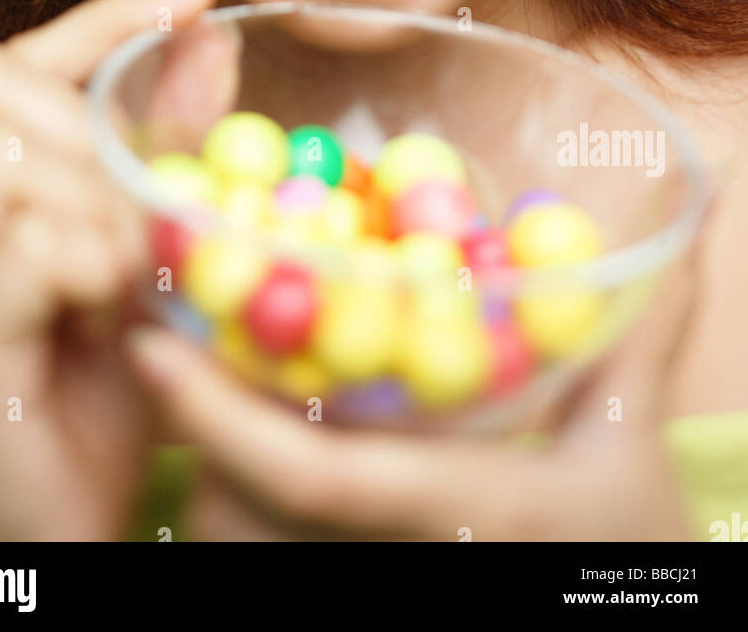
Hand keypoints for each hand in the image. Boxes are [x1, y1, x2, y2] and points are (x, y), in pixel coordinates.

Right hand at [0, 0, 221, 540]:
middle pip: (1, 88)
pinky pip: (32, 240)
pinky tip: (104, 313)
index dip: (104, 16)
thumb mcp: (144, 251)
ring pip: (20, 162)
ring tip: (123, 284)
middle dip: (102, 145)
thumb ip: (164, 144)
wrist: (56, 528)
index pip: (16, 59)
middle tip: (139, 234)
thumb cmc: (100, 389)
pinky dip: (96, 265)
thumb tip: (205, 35)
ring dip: (106, 213)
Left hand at [123, 258, 697, 541]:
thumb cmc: (616, 550)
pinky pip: (261, 527)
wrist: (607, 620)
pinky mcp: (348, 566)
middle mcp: (379, 547)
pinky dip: (233, 470)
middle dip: (193, 413)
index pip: (305, 477)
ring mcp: (355, 565)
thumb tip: (678, 234)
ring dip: (205, 441)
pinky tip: (233, 409)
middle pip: (239, 496)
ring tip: (175, 351)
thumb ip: (635, 341)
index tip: (149, 347)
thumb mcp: (628, 447)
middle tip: (154, 319)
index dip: (216, 418)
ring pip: (238, 516)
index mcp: (443, 508)